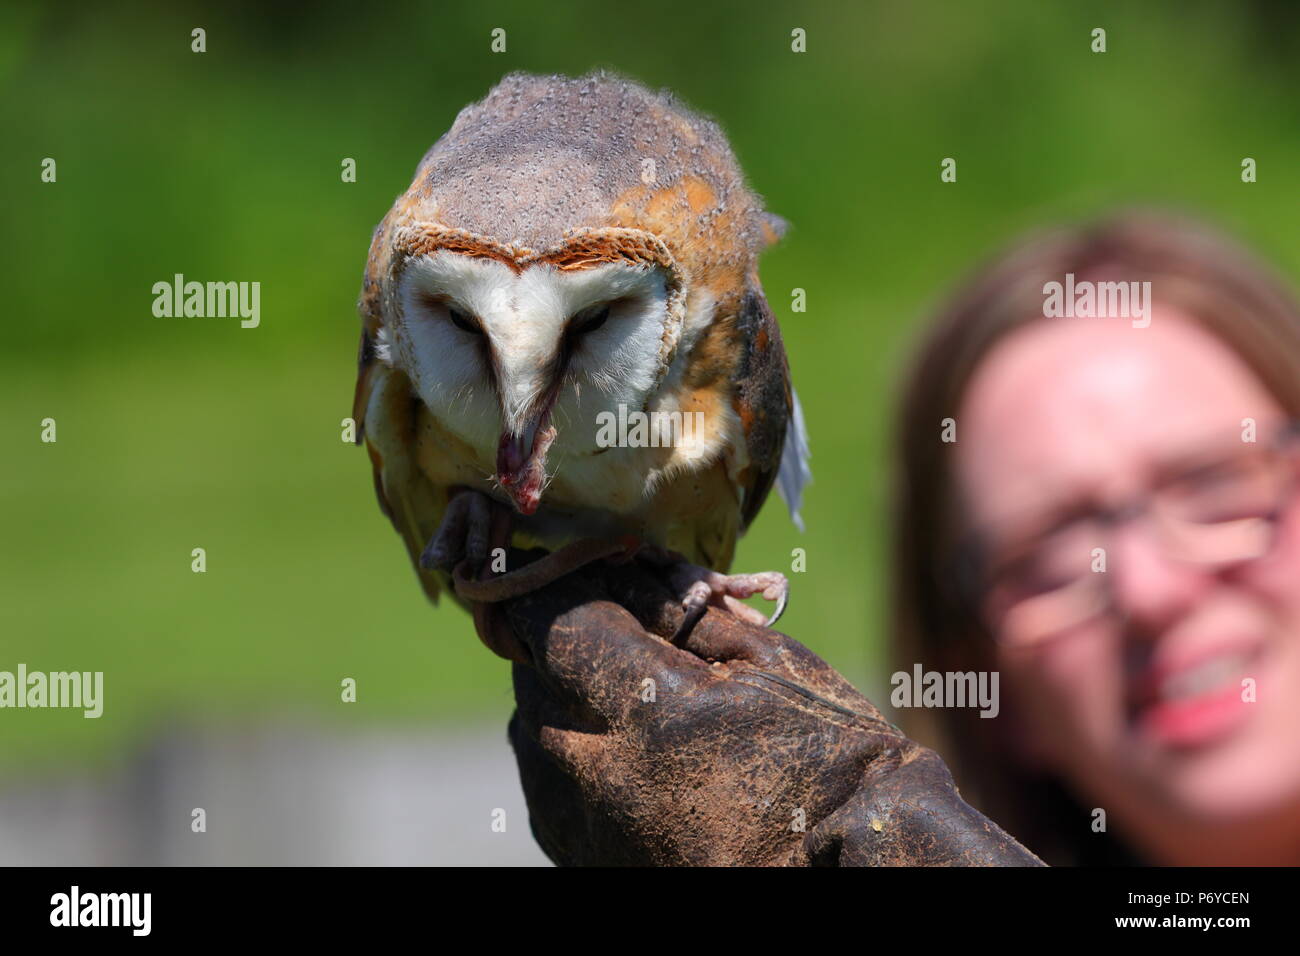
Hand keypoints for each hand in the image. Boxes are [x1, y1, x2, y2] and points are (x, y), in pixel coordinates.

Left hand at [491, 555, 1041, 865]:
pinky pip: (547, 774)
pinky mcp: (576, 851)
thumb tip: (621, 563)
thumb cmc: (830, 754)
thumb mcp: (769, 659)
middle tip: (631, 628)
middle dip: (572, 637)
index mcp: (645, 709)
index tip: (581, 566)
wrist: (845, 868)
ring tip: (643, 696)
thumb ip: (680, 610)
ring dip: (570, 693)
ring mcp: (577, 820)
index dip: (558, 583)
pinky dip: (574, 747)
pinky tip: (635, 748)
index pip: (550, 620)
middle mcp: (591, 771)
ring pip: (533, 721)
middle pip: (533, 669)